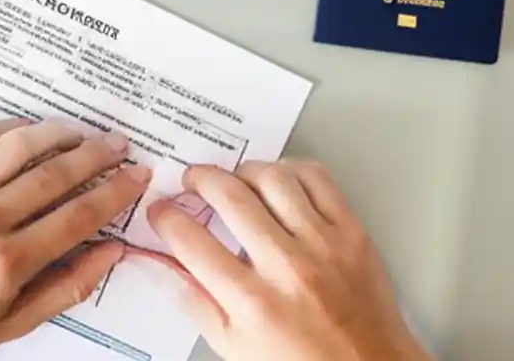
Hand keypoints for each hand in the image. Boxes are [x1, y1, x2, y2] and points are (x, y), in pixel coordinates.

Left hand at [0, 118, 151, 360]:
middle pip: (56, 174)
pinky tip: (30, 131)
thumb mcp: (13, 324)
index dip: (115, 192)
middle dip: (97, 156)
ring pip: (20, 146)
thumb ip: (68, 286)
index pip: (79, 215)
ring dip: (59, 133)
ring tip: (83, 133)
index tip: (135, 176)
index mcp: (7, 264)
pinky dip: (10, 128)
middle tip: (119, 147)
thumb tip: (112, 253)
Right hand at [147, 160, 431, 360]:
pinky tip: (279, 180)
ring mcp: (323, 245)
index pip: (192, 241)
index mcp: (253, 303)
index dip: (166, 218)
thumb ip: (198, 304)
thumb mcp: (237, 348)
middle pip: (229, 196)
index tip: (161, 211)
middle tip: (191, 181)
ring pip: (272, 178)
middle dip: (199, 179)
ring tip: (235, 179)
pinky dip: (290, 170)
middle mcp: (287, 268)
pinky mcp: (352, 232)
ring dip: (243, 170)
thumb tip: (166, 267)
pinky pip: (318, 179)